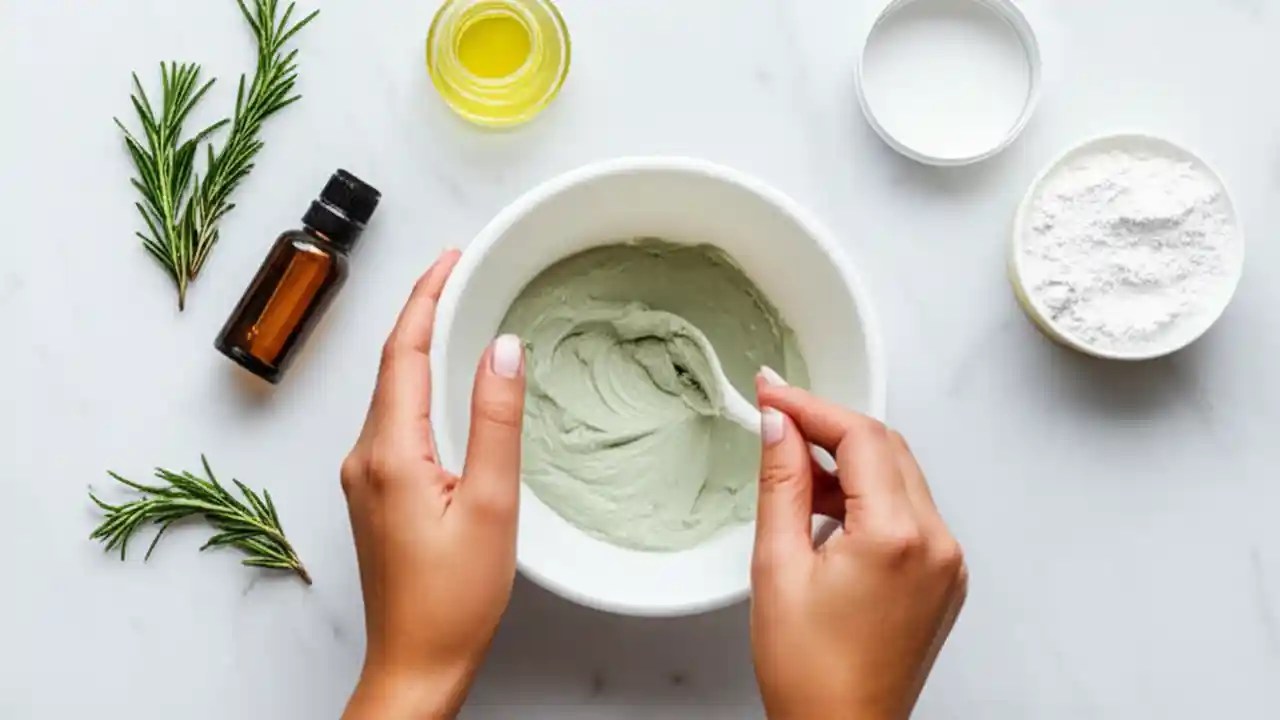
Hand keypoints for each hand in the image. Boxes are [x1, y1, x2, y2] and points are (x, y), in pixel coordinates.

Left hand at [341, 250, 526, 718]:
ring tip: (457, 312)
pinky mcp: (375, 495)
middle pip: (392, 365)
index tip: (451, 258)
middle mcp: (365, 458)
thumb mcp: (492, 504)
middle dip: (423, 311)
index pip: (404, 352)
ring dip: (421, 348)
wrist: (416, 664)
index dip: (427, 297)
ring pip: (392, 393)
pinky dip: (418, 386)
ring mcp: (365, 477)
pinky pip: (394, 421)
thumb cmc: (454, 598)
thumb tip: (503, 347)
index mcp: (390, 452)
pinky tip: (443, 385)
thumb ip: (496, 421)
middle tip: (460, 271)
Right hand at [750, 374, 966, 719]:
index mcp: (897, 537)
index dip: (810, 407)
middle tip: (778, 418)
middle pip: (887, 448)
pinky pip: (910, 512)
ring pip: (900, 477)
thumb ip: (782, 484)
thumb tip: (779, 428)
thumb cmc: (810, 674)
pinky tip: (829, 508)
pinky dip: (871, 497)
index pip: (859, 437)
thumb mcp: (778, 566)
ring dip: (850, 461)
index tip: (773, 393)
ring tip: (794, 472)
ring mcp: (946, 563)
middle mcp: (936, 544)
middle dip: (830, 427)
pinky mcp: (944, 578)